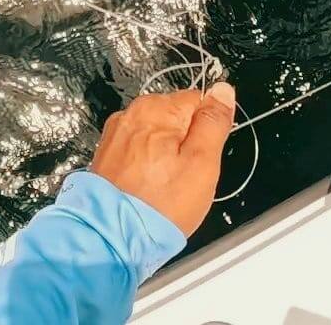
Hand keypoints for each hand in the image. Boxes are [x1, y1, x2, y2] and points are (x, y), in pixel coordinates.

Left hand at [89, 83, 236, 235]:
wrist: (111, 240)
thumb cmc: (159, 207)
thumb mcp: (202, 163)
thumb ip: (214, 122)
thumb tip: (223, 91)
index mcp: (156, 109)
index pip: (199, 102)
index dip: (207, 131)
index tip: (201, 157)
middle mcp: (131, 114)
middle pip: (176, 118)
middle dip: (185, 144)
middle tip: (184, 177)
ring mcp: (116, 135)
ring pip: (157, 136)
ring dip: (165, 157)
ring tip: (163, 187)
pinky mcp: (107, 156)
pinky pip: (138, 152)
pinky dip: (147, 167)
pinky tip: (148, 189)